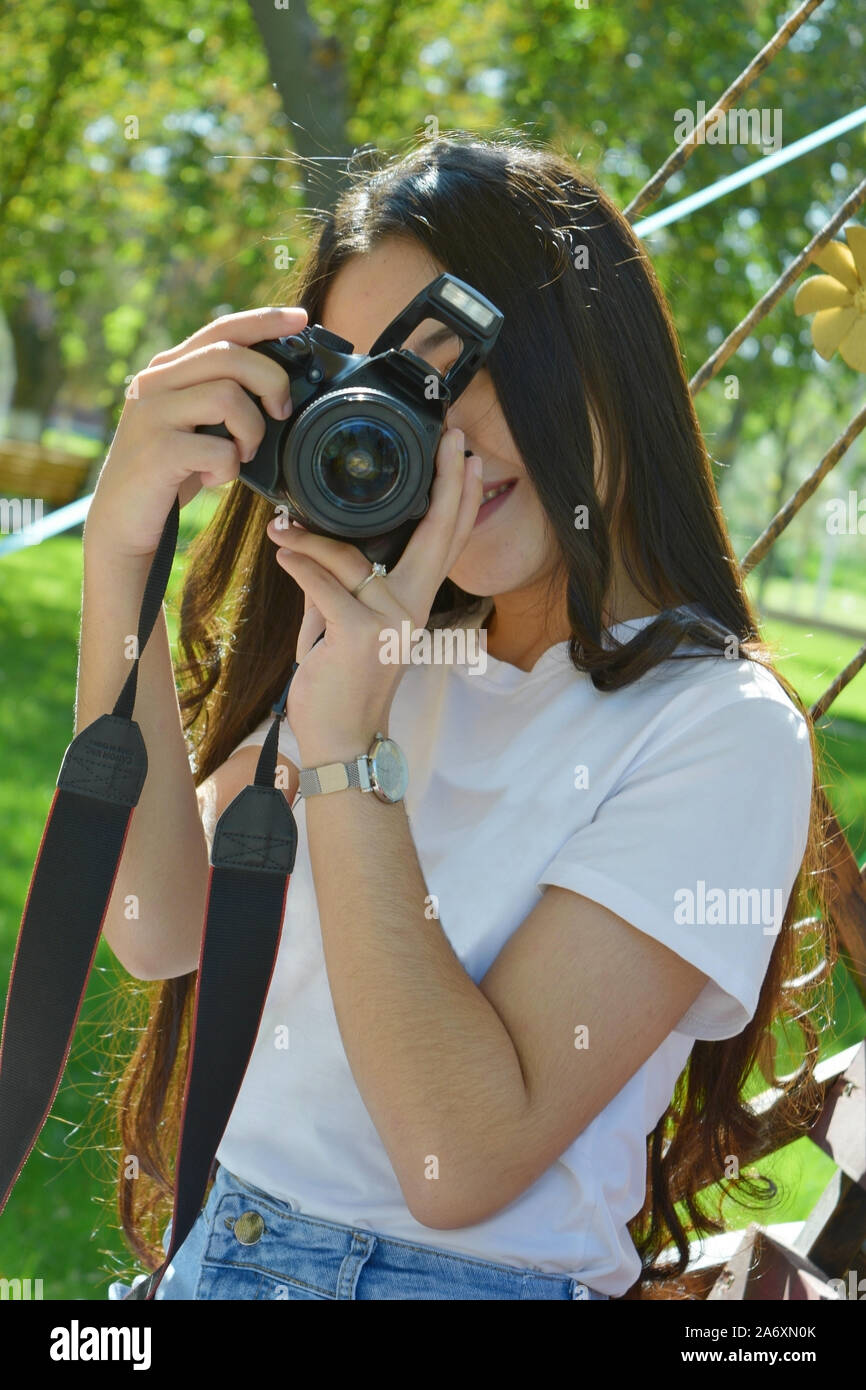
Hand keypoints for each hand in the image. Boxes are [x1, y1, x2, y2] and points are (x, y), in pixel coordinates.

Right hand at [84, 305, 307, 562]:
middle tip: (281, 413)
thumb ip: (221, 399)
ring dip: (251, 430)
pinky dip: (228, 467)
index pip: (220, 330)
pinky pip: (218, 449)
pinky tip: (212, 479)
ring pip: (227, 395)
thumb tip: (280, 390)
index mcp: (168, 370)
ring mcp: (152, 414)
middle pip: (230, 355)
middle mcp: (155, 382)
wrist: (122, 522)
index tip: (301, 318)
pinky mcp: (157, 451)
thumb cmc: (170, 474)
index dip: (264, 321)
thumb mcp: (196, 426)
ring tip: (241, 454)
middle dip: (272, 381)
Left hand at [266, 427, 482, 766]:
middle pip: (438, 534)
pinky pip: (322, 583)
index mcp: (415, 602)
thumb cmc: (342, 682)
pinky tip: (283, 553)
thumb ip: (340, 582)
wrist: (340, 740)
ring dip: (310, 540)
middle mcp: (412, 608)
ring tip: (281, 528)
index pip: (445, 541)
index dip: (460, 498)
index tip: (465, 456)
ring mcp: (390, 622)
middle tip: (451, 438)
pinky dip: (298, 566)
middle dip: (447, 481)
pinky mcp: (360, 634)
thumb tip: (313, 541)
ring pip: (350, 557)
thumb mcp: (345, 624)